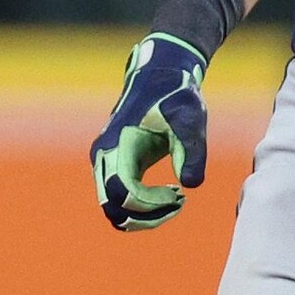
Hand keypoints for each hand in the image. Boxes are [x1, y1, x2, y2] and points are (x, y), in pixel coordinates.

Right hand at [90, 34, 211, 229]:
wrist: (159, 78)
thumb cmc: (175, 97)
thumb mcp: (191, 120)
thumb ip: (191, 152)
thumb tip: (190, 185)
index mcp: (116, 146)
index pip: (123, 193)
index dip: (151, 203)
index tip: (179, 192)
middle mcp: (103, 158)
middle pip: (114, 208)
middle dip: (148, 216)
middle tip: (179, 202)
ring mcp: (105, 163)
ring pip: (114, 208)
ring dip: (145, 215)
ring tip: (176, 200)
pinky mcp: (115, 167)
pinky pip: (121, 200)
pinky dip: (143, 207)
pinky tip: (170, 192)